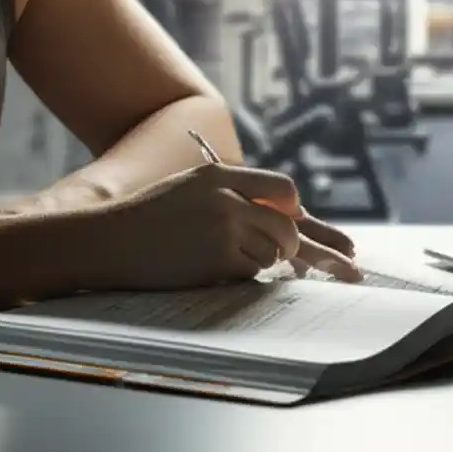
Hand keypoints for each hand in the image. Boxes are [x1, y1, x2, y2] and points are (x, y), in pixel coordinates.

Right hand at [81, 164, 360, 290]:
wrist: (104, 240)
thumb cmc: (146, 219)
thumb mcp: (191, 190)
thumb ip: (232, 197)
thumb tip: (281, 220)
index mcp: (221, 175)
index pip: (282, 190)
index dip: (295, 213)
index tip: (309, 229)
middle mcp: (228, 197)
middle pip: (288, 226)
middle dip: (308, 250)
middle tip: (348, 267)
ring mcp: (225, 227)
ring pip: (270, 253)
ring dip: (259, 264)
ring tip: (220, 260)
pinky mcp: (218, 258)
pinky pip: (250, 274)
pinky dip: (239, 277)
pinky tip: (209, 270)